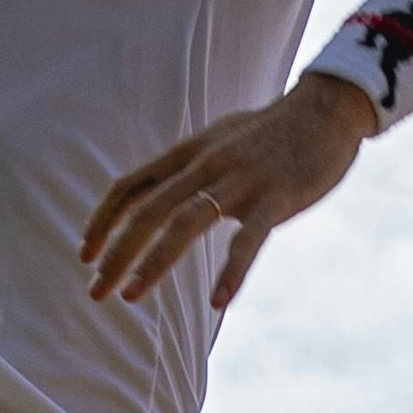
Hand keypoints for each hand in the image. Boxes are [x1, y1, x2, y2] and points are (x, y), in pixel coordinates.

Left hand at [80, 73, 371, 309]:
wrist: (326, 109)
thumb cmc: (269, 132)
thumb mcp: (218, 142)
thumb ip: (187, 169)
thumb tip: (156, 195)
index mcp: (188, 154)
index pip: (129, 187)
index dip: (102, 221)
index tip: (85, 254)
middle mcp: (206, 165)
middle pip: (146, 211)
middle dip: (115, 254)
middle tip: (95, 292)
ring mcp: (241, 181)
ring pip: (184, 224)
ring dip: (153, 263)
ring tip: (131, 297)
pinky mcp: (277, 197)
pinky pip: (248, 240)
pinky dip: (231, 272)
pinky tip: (218, 302)